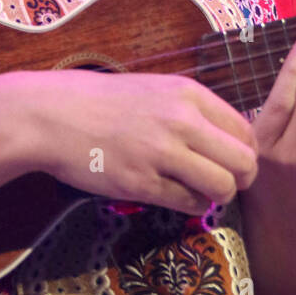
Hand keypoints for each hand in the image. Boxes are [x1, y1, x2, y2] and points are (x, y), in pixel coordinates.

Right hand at [24, 69, 257, 215]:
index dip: (243, 152)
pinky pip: (188, 203)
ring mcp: (162, 153)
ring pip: (222, 186)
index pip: (245, 130)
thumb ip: (190, 109)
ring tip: (200, 192)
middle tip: (225, 184)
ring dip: (217, 196)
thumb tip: (225, 139)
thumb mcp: (153, 89)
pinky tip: (175, 195)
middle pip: (244, 161)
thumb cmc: (100, 102)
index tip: (229, 161)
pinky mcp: (141, 183)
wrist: (51, 115)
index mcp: (187, 93)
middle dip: (240, 179)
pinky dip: (190, 205)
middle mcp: (181, 121)